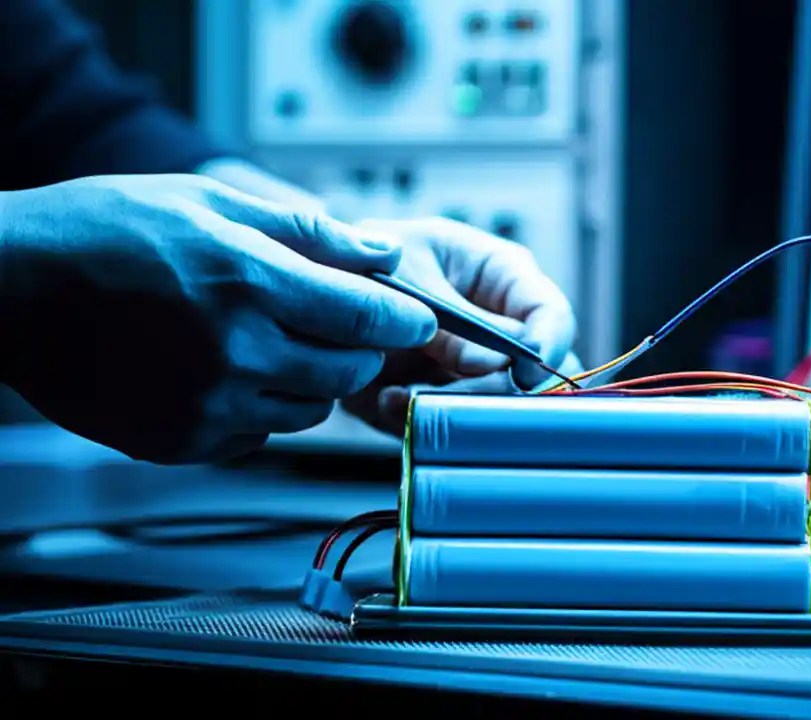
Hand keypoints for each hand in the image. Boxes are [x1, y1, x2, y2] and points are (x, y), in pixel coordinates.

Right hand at [0, 174, 437, 462]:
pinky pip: (257, 436)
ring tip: (262, 338)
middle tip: (333, 322)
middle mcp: (233, 354)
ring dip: (308, 380)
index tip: (414, 316)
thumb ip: (309, 234)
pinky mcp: (180, 442)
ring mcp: (205, 407)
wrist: (8, 285)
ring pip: (308, 411)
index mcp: (249, 284)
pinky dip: (257, 408)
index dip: (404, 319)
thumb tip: (382, 255)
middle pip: (348, 374)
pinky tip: (219, 369)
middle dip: (356, 348)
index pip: (368, 319)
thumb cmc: (105, 230)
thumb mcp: (211, 203)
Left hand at [340, 217, 580, 433]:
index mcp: (504, 277)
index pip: (552, 315)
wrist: (323, 286)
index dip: (549, 347)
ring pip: (496, 411)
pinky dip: (417, 422)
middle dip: (494, 392)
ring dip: (451, 411)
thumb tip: (493, 363)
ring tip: (400, 396)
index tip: (526, 374)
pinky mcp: (442, 403)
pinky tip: (386, 400)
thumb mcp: (406, 270)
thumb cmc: (371, 258)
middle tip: (450, 393)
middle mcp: (500, 329)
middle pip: (533, 377)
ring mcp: (473, 372)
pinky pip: (447, 429)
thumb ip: (449, 316)